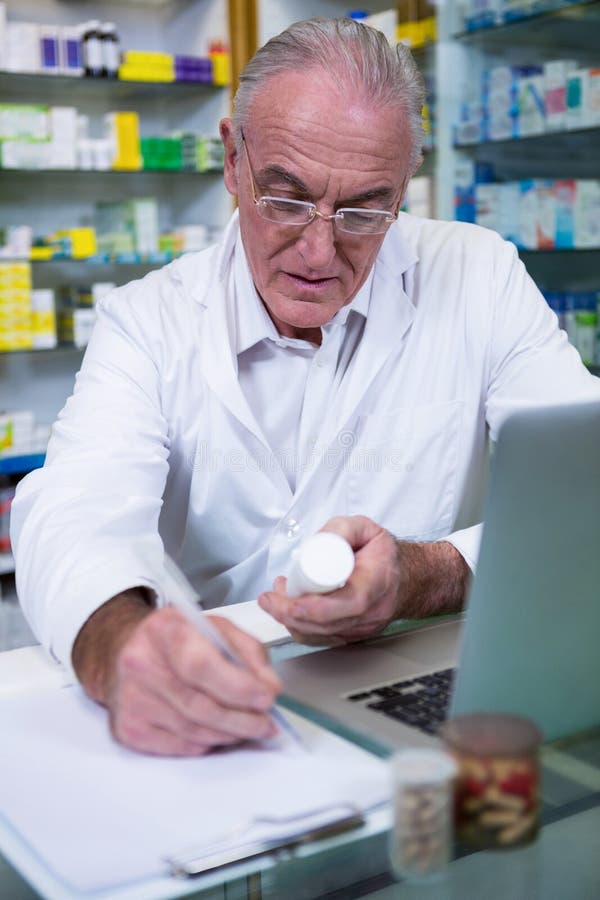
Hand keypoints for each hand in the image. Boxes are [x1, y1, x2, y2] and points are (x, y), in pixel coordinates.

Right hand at [73, 591, 281, 755]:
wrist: (124, 652)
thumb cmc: (177, 639)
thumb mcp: (215, 628)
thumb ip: (249, 653)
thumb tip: (270, 688)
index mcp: (165, 630)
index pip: (202, 666)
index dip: (238, 687)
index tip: (266, 699)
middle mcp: (141, 664)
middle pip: (199, 706)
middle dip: (242, 719)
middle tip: (266, 723)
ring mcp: (131, 699)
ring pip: (193, 732)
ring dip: (228, 734)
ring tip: (249, 728)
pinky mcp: (129, 729)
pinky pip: (180, 747)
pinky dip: (207, 744)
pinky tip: (219, 733)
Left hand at [258, 516, 468, 644]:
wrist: (406, 577)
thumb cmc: (382, 553)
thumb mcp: (364, 528)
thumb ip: (340, 530)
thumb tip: (316, 543)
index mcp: (376, 582)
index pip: (347, 603)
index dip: (316, 606)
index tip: (291, 598)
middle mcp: (371, 613)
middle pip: (326, 624)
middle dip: (290, 613)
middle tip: (269, 598)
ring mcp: (362, 628)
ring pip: (319, 635)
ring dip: (290, 620)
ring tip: (276, 598)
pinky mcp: (352, 636)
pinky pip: (321, 639)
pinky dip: (300, 627)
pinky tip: (289, 609)